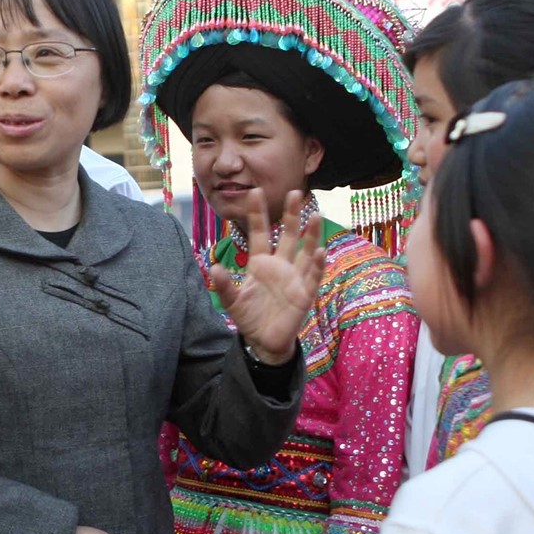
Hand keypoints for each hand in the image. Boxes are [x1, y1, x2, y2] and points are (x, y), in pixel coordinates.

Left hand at [209, 189, 324, 363]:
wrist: (263, 341)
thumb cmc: (249, 317)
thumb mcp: (231, 301)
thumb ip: (223, 285)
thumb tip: (213, 268)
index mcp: (260, 263)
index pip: (259, 233)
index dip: (257, 214)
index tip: (255, 191)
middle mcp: (280, 266)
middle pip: (287, 235)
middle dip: (291, 215)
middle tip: (295, 192)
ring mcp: (294, 278)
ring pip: (305, 251)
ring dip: (310, 235)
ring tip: (315, 216)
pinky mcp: (304, 294)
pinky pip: (312, 276)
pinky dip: (316, 264)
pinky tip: (319, 251)